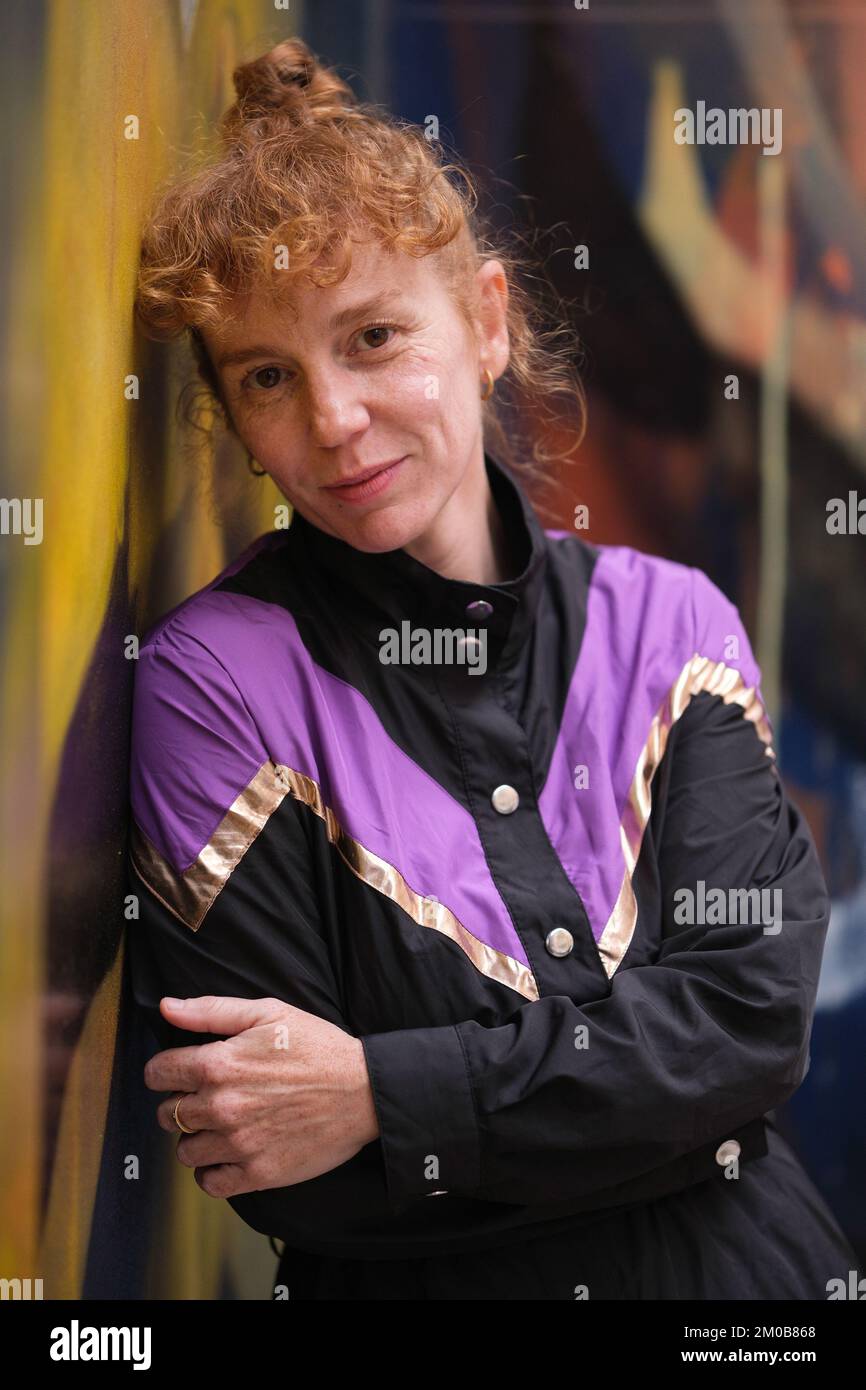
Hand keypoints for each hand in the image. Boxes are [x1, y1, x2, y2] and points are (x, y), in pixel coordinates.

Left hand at [143, 995, 379, 1198]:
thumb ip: (211, 1010)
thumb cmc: (317, 1047)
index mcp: (219, 1063)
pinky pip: (210, 1183)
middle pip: (167, 1114)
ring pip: (185, 1151)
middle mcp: (221, 1106)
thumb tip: (165, 1007)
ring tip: (221, 1126)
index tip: (179, 1072)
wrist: (364, 1090)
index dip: (164, 1070)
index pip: (157, 1073)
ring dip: (196, 1139)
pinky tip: (228, 1155)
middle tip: (206, 1098)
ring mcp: (238, 1142)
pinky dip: (212, 1172)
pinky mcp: (257, 1172)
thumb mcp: (268, 1013)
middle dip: (179, 1104)